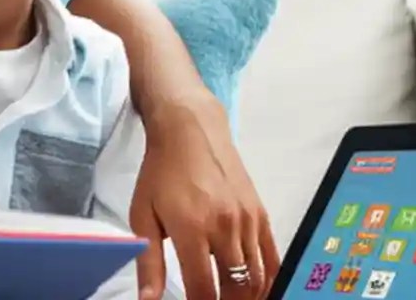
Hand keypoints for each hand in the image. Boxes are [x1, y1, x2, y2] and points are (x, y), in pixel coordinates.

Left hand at [129, 95, 279, 299]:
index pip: (203, 288)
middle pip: (236, 288)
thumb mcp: (142, 215)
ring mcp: (247, 220)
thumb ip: (148, 262)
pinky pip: (272, 257)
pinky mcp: (261, 214)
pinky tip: (257, 290)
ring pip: (256, 277)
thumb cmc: (161, 173)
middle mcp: (224, 226)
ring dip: (247, 297)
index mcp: (191, 228)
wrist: (190, 132)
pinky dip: (267, 280)